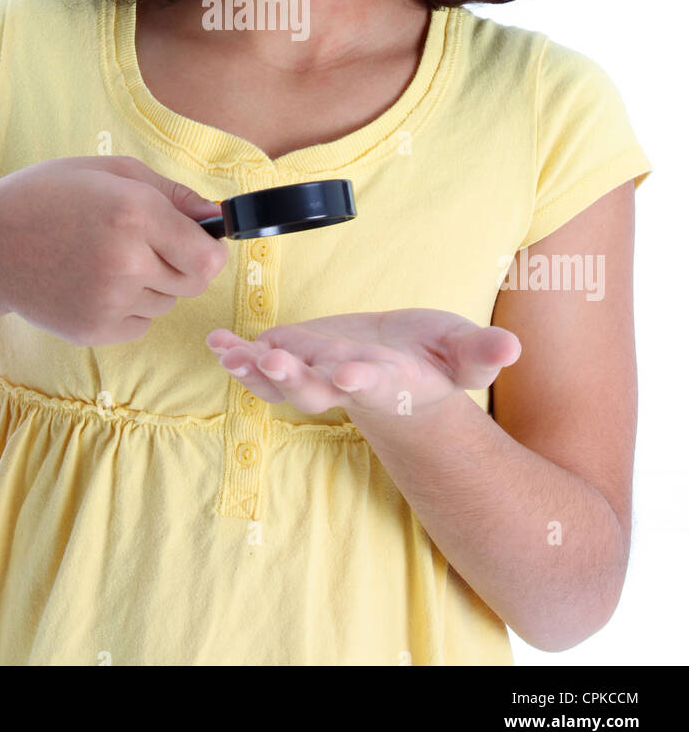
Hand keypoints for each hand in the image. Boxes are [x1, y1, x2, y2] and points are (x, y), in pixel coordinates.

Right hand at [0, 155, 226, 344]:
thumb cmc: (48, 197)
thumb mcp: (110, 171)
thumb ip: (172, 192)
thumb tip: (216, 216)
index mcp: (135, 213)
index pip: (209, 257)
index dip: (210, 249)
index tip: (197, 241)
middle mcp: (127, 261)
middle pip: (194, 283)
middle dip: (182, 265)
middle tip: (145, 244)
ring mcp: (109, 301)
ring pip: (166, 303)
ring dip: (152, 284)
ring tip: (108, 259)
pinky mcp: (94, 330)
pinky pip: (140, 323)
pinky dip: (129, 307)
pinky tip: (94, 282)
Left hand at [206, 309, 520, 418]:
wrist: (402, 374)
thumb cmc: (434, 360)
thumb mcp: (463, 352)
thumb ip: (483, 352)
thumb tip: (514, 347)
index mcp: (388, 383)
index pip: (373, 384)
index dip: (360, 379)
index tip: (348, 372)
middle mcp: (345, 385)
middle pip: (315, 389)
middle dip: (292, 376)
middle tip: (270, 359)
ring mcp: (314, 377)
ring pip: (280, 382)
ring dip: (253, 370)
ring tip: (230, 352)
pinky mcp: (293, 361)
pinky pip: (259, 366)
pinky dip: (237, 356)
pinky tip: (217, 342)